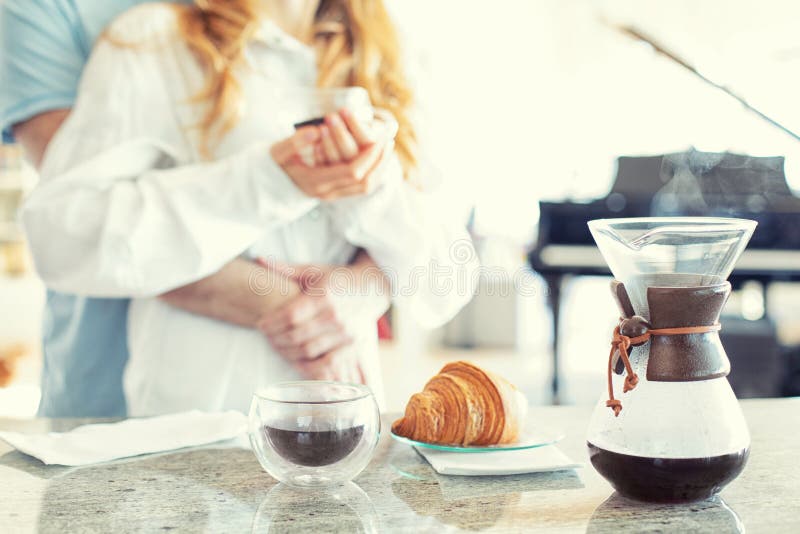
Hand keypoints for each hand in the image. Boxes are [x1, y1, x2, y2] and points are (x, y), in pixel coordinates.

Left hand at [256, 260, 363, 381]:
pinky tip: (295, 358)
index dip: (271, 323)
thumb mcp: (314, 270)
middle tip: (265, 336)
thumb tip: (259, 260)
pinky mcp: (350, 345)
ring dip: (286, 352)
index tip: (260, 324)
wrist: (372, 288)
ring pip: (308, 350)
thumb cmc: (338, 278)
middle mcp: (336, 315)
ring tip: (276, 345)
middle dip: (275, 338)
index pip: (290, 315)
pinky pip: (324, 363)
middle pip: (296, 335)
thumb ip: (287, 269)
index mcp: (324, 295)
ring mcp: (345, 333)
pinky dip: (307, 364)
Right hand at [270, 110, 386, 199]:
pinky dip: (374, 172)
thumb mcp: (278, 151)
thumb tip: (315, 130)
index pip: (352, 172)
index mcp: (315, 182)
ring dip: (380, 168)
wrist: (269, 185)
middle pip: (364, 182)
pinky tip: (379, 157)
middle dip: (379, 161)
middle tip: (388, 140)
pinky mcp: (336, 192)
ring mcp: (333, 195)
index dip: (368, 156)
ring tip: (387, 147)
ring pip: (366, 187)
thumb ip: (294, 141)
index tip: (377, 138)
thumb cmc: (274, 164)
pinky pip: (362, 187)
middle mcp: (327, 192)